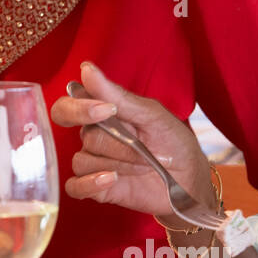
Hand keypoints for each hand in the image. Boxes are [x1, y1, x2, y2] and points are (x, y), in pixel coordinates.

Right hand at [50, 62, 214, 220]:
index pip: (68, 105)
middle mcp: (92, 137)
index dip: (80, 108)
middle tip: (138, 144)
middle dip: (116, 142)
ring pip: (83, 161)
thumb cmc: (172, 141)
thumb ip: (118, 96)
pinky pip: (75, 186)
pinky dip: (91, 183)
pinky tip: (112, 179)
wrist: (189, 180)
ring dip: (119, 163)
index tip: (108, 110)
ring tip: (145, 165)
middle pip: (85, 136)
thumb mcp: (152, 115)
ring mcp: (93, 163)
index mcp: (100, 114)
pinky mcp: (95, 188)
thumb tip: (86, 69)